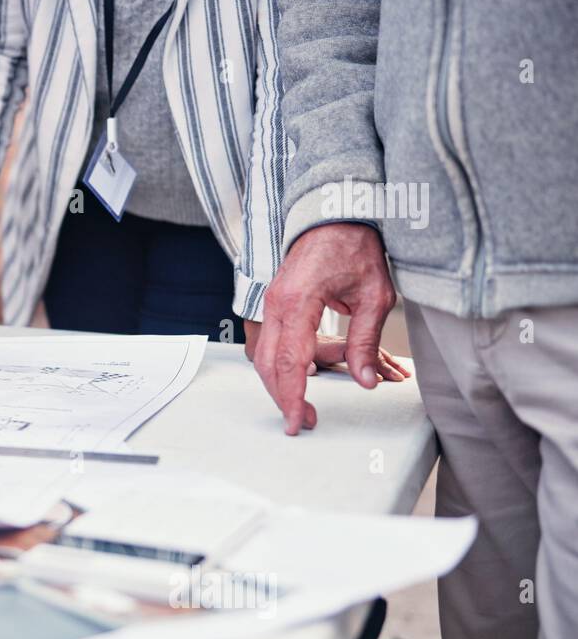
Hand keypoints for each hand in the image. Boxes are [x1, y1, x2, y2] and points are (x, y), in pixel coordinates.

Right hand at [254, 223, 396, 434]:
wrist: (334, 216)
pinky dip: (277, 367)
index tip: (300, 420)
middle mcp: (276, 304)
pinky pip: (268, 344)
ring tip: (300, 406)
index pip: (291, 361)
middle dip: (282, 398)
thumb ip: (367, 341)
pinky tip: (294, 380)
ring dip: (278, 385)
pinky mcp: (273, 305)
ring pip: (263, 357)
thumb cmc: (354, 248)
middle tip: (303, 422)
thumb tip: (367, 380)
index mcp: (299, 301)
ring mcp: (270, 304)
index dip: (293, 396)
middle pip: (269, 365)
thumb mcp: (375, 295)